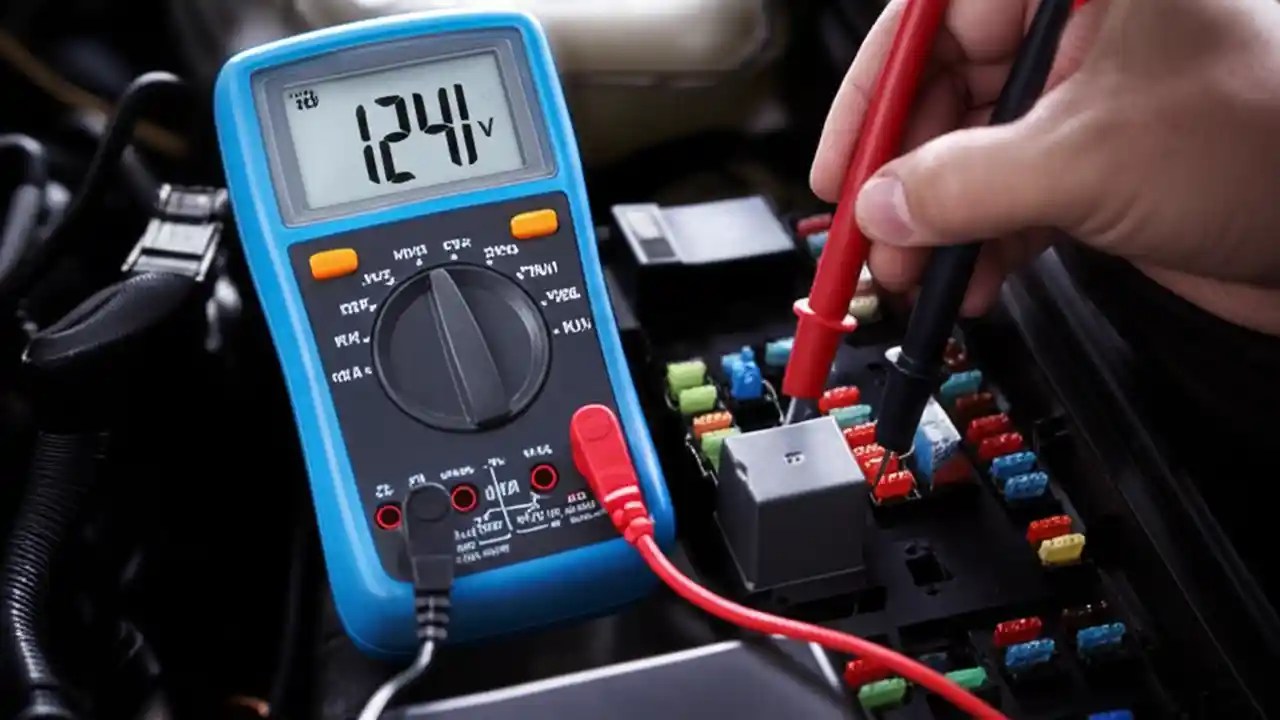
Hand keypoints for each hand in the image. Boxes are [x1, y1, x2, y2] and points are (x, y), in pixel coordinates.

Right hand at [812, 0, 1279, 334]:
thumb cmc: (1273, 143)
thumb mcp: (1089, 160)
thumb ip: (964, 184)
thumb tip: (881, 204)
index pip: (936, 13)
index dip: (875, 89)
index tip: (845, 160)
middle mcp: (1082, 26)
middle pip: (947, 89)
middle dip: (904, 176)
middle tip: (872, 237)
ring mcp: (1091, 97)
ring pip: (976, 152)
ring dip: (937, 223)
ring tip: (915, 276)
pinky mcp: (1103, 161)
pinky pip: (1014, 195)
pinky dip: (985, 243)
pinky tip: (972, 283)